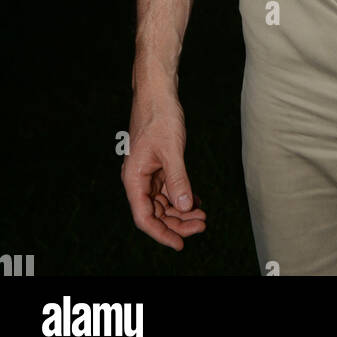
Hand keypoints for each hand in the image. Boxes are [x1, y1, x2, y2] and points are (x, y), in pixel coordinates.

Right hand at [121, 90, 206, 249]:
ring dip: (181, 211)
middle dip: (177, 222)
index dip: (162, 233)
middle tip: (203, 224)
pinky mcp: (156, 166)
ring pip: (162, 203)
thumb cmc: (160, 116)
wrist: (157, 92)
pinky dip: (181, 196)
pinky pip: (167, 189)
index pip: (145, 217)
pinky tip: (196, 201)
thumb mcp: (172, 149)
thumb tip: (185, 207)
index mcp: (133, 179)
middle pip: (155, 213)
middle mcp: (137, 180)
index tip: (181, 243)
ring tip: (202, 216)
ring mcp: (147, 173)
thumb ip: (177, 179)